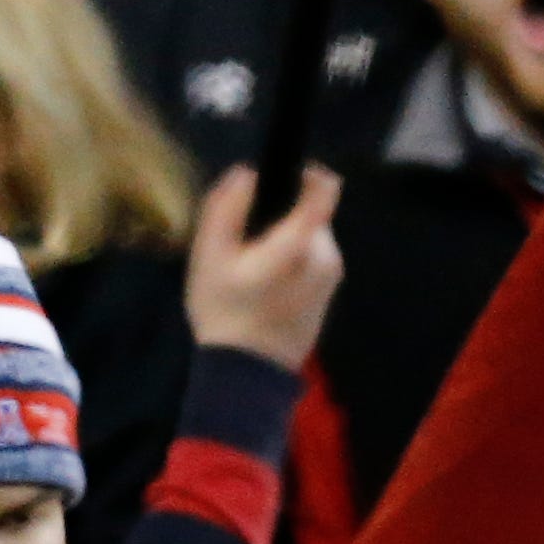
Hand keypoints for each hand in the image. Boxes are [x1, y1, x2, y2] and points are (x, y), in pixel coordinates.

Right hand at [186, 166, 344, 366]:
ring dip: (284, 239)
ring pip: (310, 236)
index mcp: (303, 242)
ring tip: (250, 264)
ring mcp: (333, 276)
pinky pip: (312, 258)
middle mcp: (328, 255)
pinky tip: (264, 282)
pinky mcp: (329, 291)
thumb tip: (246, 172)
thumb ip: (227, 208)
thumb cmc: (225, 310)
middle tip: (245, 239)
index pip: (324, 190)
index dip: (306, 174)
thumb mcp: (210, 256)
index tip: (278, 176)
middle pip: (310, 214)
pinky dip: (291, 259)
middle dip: (281, 215)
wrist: (246, 372)